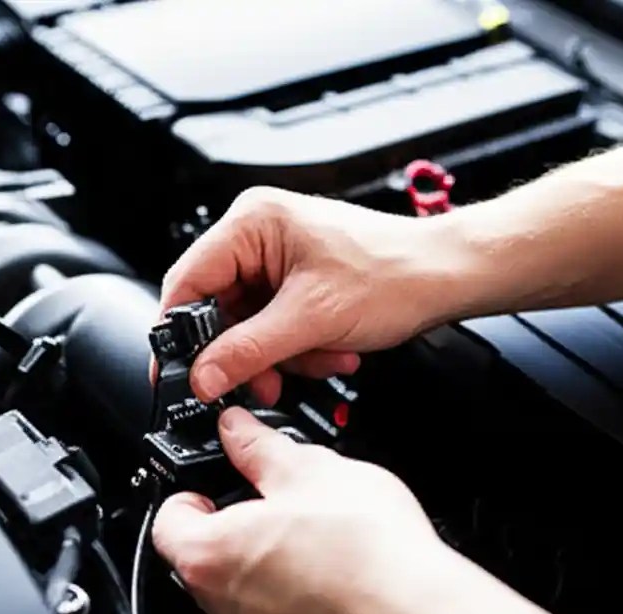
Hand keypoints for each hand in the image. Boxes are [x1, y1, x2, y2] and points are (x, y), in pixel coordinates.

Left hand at [151, 407, 458, 613]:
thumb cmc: (366, 551)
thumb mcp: (309, 469)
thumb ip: (258, 446)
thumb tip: (236, 430)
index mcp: (208, 555)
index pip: (167, 518)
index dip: (191, 491)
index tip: (217, 480)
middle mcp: (220, 607)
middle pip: (202, 556)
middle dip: (233, 526)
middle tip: (276, 502)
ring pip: (240, 590)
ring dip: (264, 562)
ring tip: (314, 537)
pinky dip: (292, 596)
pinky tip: (332, 573)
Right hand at [160, 186, 484, 403]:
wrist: (446, 277)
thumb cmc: (396, 274)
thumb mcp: (310, 321)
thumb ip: (247, 351)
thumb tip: (202, 375)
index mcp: (252, 222)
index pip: (188, 281)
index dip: (177, 334)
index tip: (175, 374)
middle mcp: (258, 232)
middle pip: (218, 309)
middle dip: (245, 352)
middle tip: (260, 381)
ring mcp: (277, 256)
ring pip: (246, 325)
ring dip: (278, 354)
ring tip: (317, 358)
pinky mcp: (295, 280)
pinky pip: (273, 325)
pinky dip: (296, 348)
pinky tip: (329, 350)